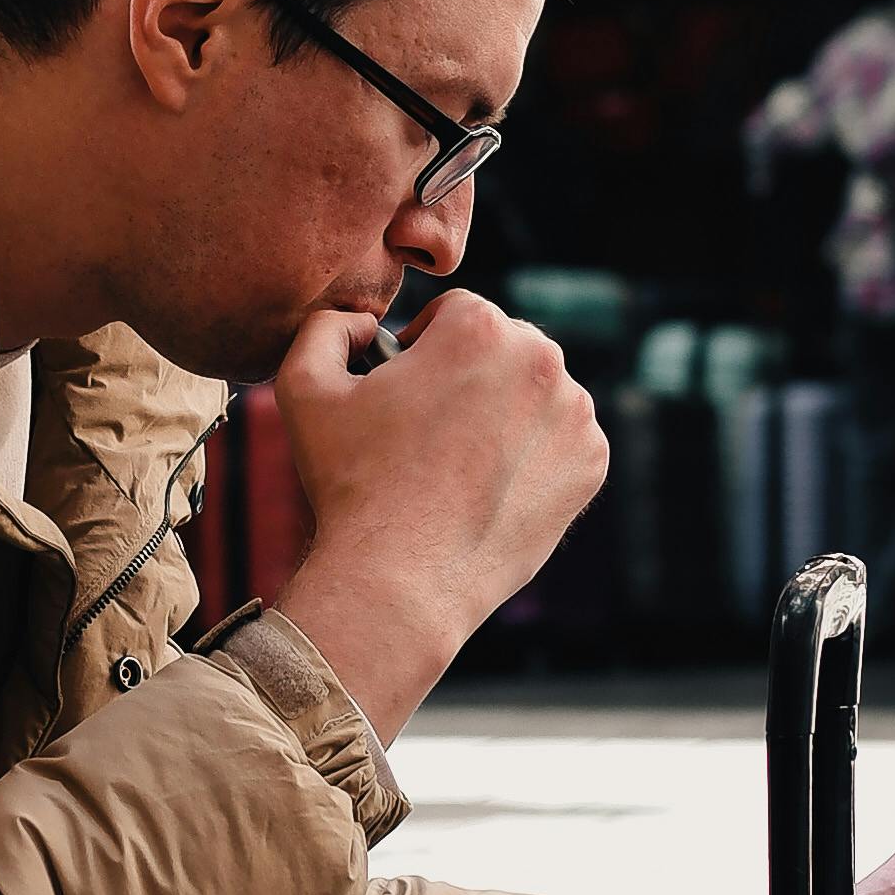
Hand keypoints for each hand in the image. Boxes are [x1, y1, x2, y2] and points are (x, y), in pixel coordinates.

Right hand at [269, 294, 607, 738]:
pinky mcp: (591, 462)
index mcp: (479, 327)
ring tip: (459, 463)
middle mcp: (540, 359)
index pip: (454, 314)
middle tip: (430, 433)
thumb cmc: (350, 483)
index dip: (420, 351)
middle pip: (501, 346)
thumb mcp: (303, 387)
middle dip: (468, 376)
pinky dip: (532, 455)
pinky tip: (489, 488)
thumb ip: (327, 327)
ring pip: (534, 391)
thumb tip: (365, 325)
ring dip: (504, 411)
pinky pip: (560, 439)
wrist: (402, 579)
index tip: (403, 395)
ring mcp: (574, 413)